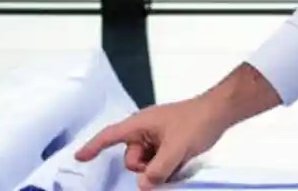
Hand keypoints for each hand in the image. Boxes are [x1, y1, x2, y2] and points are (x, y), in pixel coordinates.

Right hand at [74, 96, 229, 190]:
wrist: (219, 113)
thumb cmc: (195, 123)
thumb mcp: (176, 149)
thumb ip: (158, 170)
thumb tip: (142, 185)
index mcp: (139, 124)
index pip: (110, 136)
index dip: (93, 147)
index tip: (79, 158)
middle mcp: (143, 131)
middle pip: (131, 159)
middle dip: (145, 168)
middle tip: (167, 163)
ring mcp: (155, 138)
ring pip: (146, 164)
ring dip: (158, 169)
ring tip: (177, 161)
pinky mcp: (166, 143)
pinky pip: (157, 163)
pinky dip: (166, 167)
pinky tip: (180, 162)